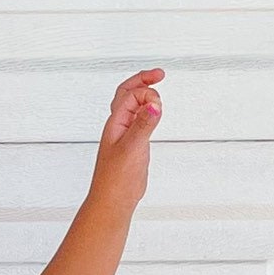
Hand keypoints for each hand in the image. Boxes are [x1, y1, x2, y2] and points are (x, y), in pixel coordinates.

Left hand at [92, 66, 164, 204]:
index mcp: (115, 123)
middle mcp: (119, 126)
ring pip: (132, 106)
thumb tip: (154, 104)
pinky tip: (154, 113)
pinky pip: (139, 120)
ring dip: (144, 94)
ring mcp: (126, 135)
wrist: (113, 201)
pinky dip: (147, 111)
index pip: (130, 96)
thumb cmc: (116, 179)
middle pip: (127, 94)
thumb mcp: (132, 149)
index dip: (146, 94)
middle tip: (160, 73)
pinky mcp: (134, 145)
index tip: (158, 105)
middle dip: (142, 81)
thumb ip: (143, 125)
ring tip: (156, 85)